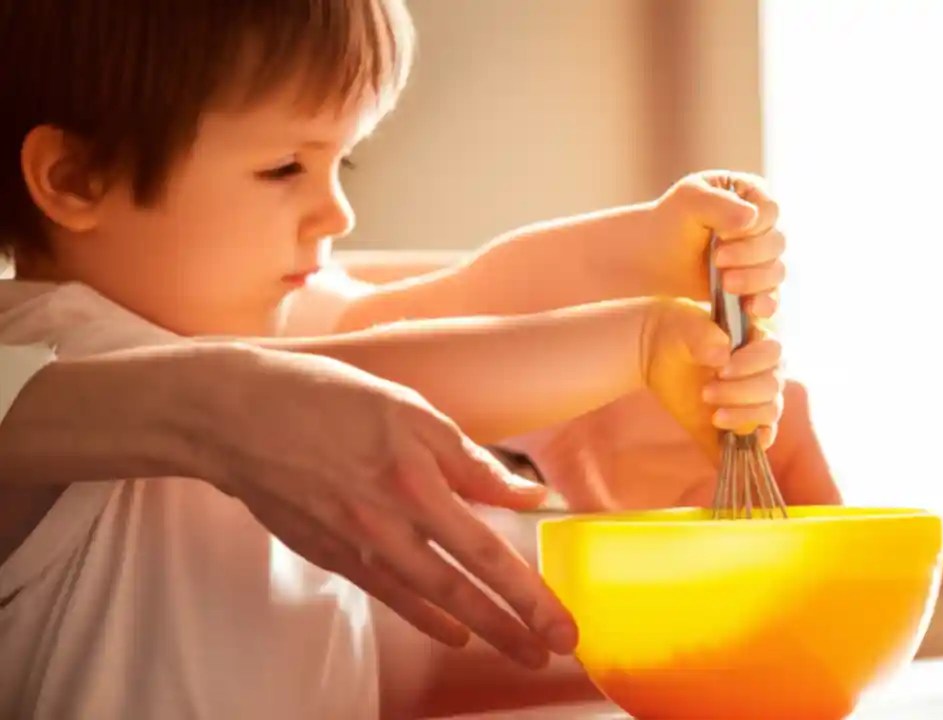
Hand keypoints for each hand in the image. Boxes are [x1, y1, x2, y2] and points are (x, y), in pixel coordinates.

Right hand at [176, 344, 577, 668]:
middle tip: (555, 651)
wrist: (235, 415)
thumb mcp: (409, 411)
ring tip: (517, 649)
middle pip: (462, 588)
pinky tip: (453, 632)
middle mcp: (388, 524)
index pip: (486, 550)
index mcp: (415, 481)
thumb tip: (529, 494)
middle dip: (513, 626)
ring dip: (478, 628)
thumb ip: (470, 460)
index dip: (528, 592)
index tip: (561, 622)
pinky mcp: (329, 554)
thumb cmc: (326, 398)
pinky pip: (387, 594)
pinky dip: (423, 616)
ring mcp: (355, 545)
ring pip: (428, 599)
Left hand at [639, 298, 783, 458]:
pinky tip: (737, 436)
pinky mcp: (745, 420)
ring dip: (744, 413)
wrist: (657, 357)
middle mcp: (764, 366)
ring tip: (713, 414)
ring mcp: (756, 395)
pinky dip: (758, 438)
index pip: (773, 340)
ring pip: (770, 408)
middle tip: (707, 389)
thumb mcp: (682, 329)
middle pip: (772, 381)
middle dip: (742, 389)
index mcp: (756, 338)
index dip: (772, 318)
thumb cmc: (677, 336)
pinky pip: (765, 433)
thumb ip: (701, 336)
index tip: (752, 323)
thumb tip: (722, 354)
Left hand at [648, 170, 785, 318]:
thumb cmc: (670, 221)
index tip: (720, 234)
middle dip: (749, 254)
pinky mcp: (754, 287)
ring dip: (754, 279)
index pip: (770, 211)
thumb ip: (720, 203)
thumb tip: (751, 217)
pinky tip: (750, 308)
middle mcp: (762, 226)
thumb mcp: (689, 200)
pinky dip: (765, 303)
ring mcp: (760, 258)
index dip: (753, 226)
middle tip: (717, 260)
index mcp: (751, 195)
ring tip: (726, 283)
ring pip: (776, 272)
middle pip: (776, 243)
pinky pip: (771, 298)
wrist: (651, 257)